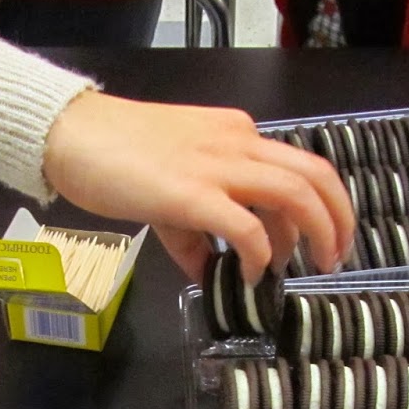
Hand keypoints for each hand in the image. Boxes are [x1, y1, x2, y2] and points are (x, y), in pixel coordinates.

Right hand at [42, 90, 353, 283]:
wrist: (69, 133)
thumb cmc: (112, 155)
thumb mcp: (167, 188)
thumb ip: (195, 229)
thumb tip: (208, 270)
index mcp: (236, 134)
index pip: (295, 167)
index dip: (314, 210)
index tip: (308, 244)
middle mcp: (237, 143)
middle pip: (315, 174)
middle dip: (338, 218)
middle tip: (336, 257)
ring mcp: (217, 166)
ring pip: (294, 193)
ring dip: (315, 234)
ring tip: (311, 267)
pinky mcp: (192, 194)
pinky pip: (247, 226)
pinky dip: (261, 255)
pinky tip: (250, 275)